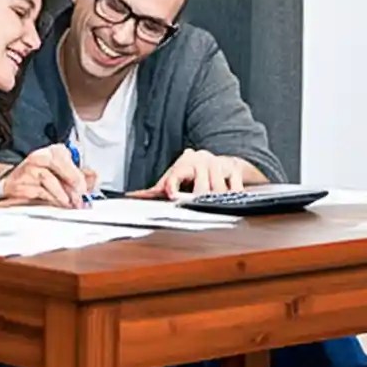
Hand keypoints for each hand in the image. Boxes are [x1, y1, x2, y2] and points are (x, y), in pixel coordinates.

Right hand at [2, 144, 96, 207]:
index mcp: (52, 152)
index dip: (77, 173)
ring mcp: (28, 170)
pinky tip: (57, 204)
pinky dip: (51, 199)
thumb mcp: (63, 174)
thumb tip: (94, 178)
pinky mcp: (22, 184)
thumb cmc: (40, 178)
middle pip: (57, 164)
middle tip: (80, 197)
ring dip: (62, 194)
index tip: (84, 187)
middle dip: (72, 183)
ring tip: (70, 203)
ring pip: (48, 179)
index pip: (65, 157)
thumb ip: (80, 175)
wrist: (15, 184)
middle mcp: (39, 157)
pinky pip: (39, 192)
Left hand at [128, 148, 243, 198]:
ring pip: (218, 191)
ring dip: (216, 201)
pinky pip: (236, 189)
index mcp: (183, 164)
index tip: (171, 194)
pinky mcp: (234, 169)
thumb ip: (155, 189)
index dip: (172, 185)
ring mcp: (218, 164)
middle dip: (198, 200)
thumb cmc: (190, 173)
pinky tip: (228, 199)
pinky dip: (233, 197)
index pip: (175, 175)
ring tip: (212, 203)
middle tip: (196, 206)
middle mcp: (201, 161)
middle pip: (201, 189)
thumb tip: (131, 197)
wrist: (216, 161)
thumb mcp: (172, 178)